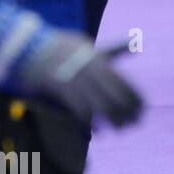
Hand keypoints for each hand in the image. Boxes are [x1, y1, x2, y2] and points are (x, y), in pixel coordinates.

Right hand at [17, 31, 141, 125]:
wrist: (31, 47)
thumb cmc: (65, 48)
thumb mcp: (92, 47)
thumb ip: (114, 50)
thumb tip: (135, 44)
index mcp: (102, 62)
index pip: (126, 84)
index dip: (136, 99)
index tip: (142, 111)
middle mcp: (92, 71)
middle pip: (117, 97)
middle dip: (127, 113)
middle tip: (134, 125)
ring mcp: (77, 80)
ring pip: (101, 105)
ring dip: (112, 120)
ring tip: (119, 130)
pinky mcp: (61, 88)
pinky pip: (80, 108)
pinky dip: (91, 121)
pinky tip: (97, 130)